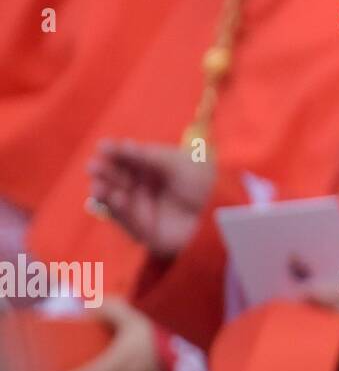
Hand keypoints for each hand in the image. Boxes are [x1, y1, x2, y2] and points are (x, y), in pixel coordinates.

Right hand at [87, 139, 215, 259]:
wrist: (214, 214)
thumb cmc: (197, 183)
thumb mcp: (176, 164)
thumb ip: (149, 156)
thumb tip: (122, 144)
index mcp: (148, 165)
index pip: (126, 157)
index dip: (113, 151)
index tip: (103, 146)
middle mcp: (139, 184)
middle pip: (115, 176)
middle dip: (103, 171)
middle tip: (93, 165)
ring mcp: (136, 204)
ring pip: (112, 196)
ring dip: (103, 189)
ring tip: (98, 184)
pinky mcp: (136, 226)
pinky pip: (122, 216)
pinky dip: (117, 207)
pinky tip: (114, 197)